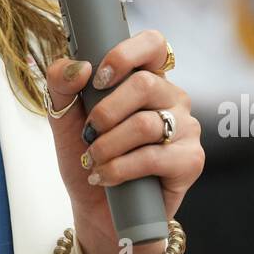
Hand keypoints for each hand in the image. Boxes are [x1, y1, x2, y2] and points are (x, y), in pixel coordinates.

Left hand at [42, 29, 203, 253]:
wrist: (99, 209)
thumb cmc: (87, 156)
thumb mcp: (64, 117)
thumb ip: (62, 84)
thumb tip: (79, 66)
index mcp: (147, 77)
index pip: (153, 44)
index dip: (126, 54)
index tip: (98, 77)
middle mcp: (172, 98)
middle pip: (145, 84)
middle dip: (105, 112)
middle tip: (89, 132)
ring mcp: (186, 128)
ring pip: (146, 124)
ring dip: (108, 145)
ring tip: (93, 160)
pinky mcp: (191, 161)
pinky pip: (154, 157)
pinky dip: (120, 169)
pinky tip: (106, 177)